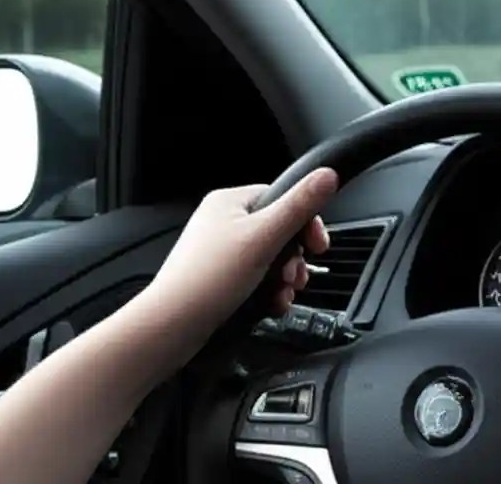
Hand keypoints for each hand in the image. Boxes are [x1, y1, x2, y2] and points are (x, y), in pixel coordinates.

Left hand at [146, 169, 339, 340]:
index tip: (318, 245)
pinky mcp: (222, 278)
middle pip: (281, 231)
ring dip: (285, 278)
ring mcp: (222, 252)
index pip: (283, 198)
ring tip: (281, 293)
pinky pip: (258, 277)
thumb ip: (299, 206)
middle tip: (294, 275)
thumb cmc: (209, 278)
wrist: (172, 326)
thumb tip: (327, 174)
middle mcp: (224, 222)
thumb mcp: (264, 237)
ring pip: (272, 258)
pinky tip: (272, 303)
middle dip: (295, 258)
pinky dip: (270, 291)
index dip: (305, 222)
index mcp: (230, 201)